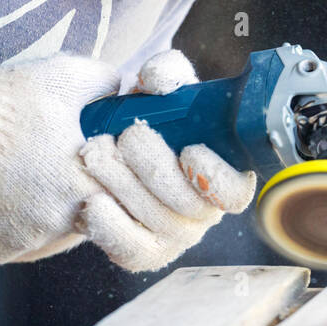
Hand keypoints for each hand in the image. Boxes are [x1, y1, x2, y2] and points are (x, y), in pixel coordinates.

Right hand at [0, 53, 120, 264]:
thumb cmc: (5, 103)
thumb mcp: (67, 76)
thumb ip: (104, 82)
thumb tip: (118, 89)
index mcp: (84, 187)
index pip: (116, 190)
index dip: (105, 171)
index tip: (90, 155)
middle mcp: (58, 224)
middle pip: (83, 211)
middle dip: (74, 188)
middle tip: (56, 162)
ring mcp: (24, 241)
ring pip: (49, 227)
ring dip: (43, 206)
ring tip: (26, 174)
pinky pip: (14, 238)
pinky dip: (11, 220)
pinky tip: (3, 191)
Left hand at [75, 49, 256, 270]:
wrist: (109, 150)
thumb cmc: (150, 119)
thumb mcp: (162, 88)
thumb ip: (167, 72)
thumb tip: (159, 82)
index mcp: (223, 173)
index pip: (235, 192)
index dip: (215, 176)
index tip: (188, 149)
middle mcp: (205, 211)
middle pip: (187, 204)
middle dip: (153, 166)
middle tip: (127, 136)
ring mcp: (175, 236)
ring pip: (155, 221)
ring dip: (121, 183)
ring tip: (96, 153)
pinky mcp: (143, 253)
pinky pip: (130, 250)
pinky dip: (109, 226)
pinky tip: (92, 201)